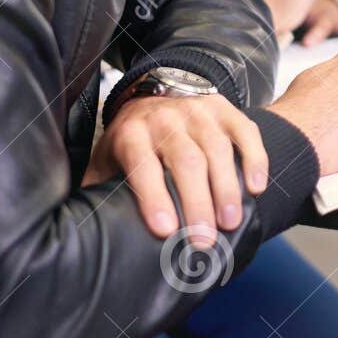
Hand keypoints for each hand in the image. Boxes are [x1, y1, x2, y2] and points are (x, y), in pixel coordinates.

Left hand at [84, 94, 268, 247]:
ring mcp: (198, 111)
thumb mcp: (106, 162)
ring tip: (232, 221)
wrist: (154, 98)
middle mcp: (165, 118)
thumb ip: (97, 192)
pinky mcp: (225, 109)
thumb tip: (80, 236)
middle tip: (205, 240)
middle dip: (197, 202)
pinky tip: (257, 187)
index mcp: (130, 133)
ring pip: (217, 148)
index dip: (153, 197)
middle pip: (186, 159)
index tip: (164, 230)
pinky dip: (255, 159)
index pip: (142, 164)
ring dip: (227, 188)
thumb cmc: (130, 144)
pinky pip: (245, 132)